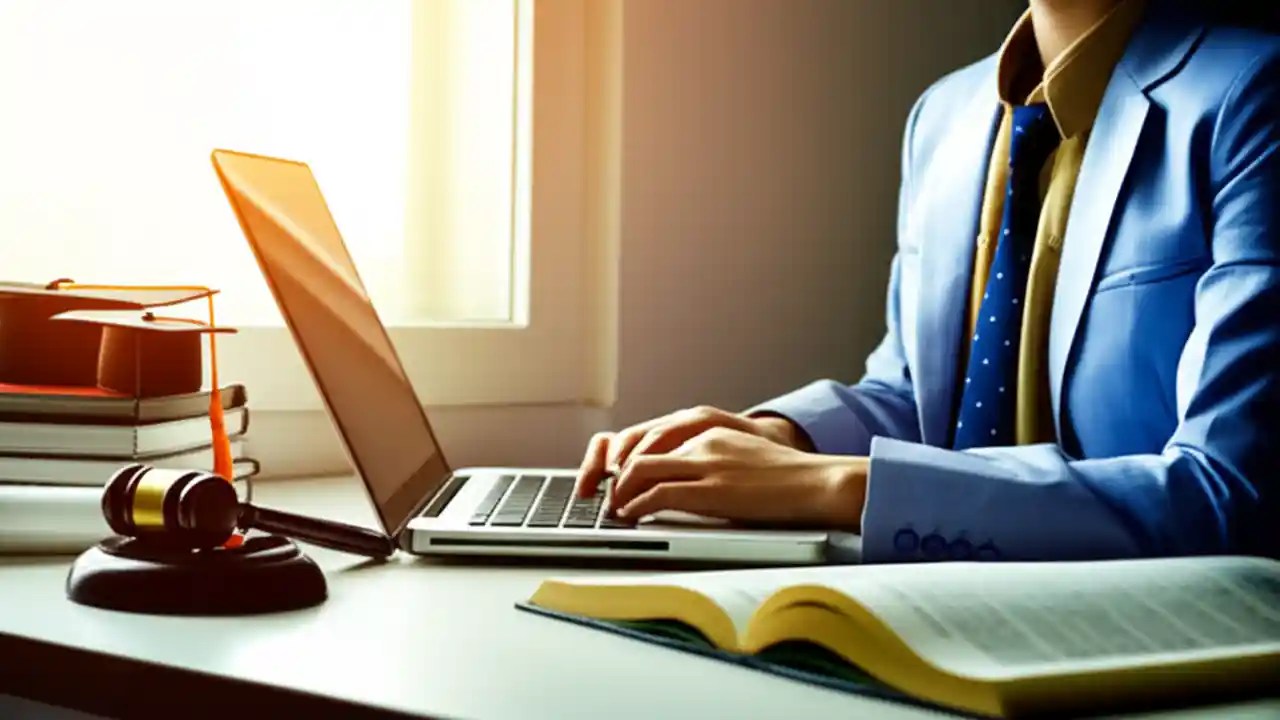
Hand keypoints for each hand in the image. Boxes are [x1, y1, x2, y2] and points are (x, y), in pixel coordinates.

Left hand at [606, 427, 866, 529]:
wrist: (817, 483)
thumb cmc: (788, 482)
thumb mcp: (744, 460)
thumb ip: (714, 465)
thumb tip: (686, 489)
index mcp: (711, 433)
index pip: (654, 440)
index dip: (628, 459)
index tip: (617, 477)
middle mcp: (704, 442)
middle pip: (641, 451)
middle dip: (615, 474)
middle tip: (604, 495)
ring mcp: (707, 464)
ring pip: (642, 470)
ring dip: (621, 491)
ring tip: (613, 509)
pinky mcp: (713, 489)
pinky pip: (660, 493)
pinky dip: (638, 506)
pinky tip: (631, 517)